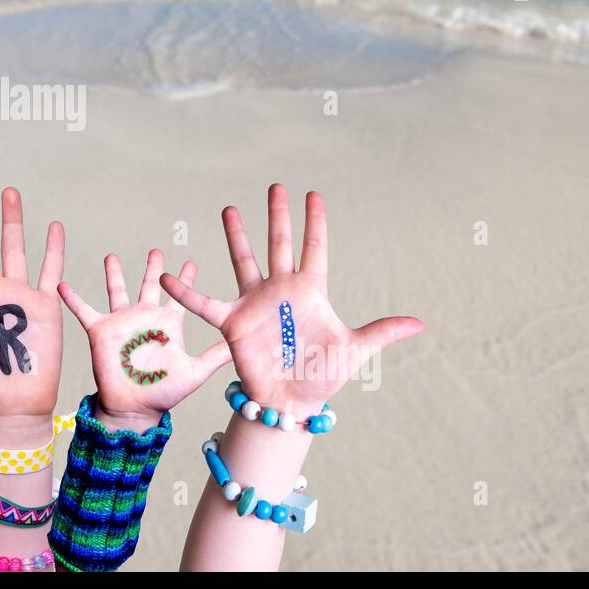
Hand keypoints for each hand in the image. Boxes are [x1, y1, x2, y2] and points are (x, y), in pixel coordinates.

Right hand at [58, 249, 230, 427]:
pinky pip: (84, 310)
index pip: (179, 295)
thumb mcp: (196, 372)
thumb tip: (243, 345)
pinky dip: (74, 298)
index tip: (190, 261)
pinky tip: (62, 285)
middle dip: (153, 268)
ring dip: (115, 274)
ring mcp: (122, 322)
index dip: (184, 279)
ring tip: (111, 256)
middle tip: (157, 249)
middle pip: (149, 285)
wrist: (134, 408)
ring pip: (117, 290)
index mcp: (168, 324)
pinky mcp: (101, 331)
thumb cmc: (164, 392)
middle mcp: (145, 318)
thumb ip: (216, 355)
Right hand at [160, 185, 422, 416]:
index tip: (314, 195)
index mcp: (310, 291)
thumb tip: (421, 323)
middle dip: (278, 215)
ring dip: (237, 236)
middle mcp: (281, 290)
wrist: (290, 402)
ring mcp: (255, 303)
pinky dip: (187, 293)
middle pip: (279, 243)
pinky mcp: (233, 322)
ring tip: (230, 208)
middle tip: (276, 186)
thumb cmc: (322, 376)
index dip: (314, 222)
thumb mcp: (354, 349)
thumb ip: (382, 331)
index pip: (314, 248)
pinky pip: (205, 304)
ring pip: (244, 260)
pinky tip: (168, 278)